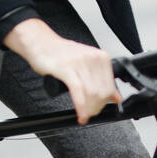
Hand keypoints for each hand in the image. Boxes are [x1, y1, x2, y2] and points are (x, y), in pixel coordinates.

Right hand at [4, 18, 120, 123]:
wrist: (40, 42)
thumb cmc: (61, 54)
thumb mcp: (86, 64)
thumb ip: (101, 79)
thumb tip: (115, 96)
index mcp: (101, 57)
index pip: (110, 87)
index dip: (106, 102)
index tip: (99, 108)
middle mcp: (92, 58)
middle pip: (102, 92)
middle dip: (97, 107)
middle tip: (90, 113)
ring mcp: (79, 63)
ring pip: (92, 94)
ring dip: (89, 109)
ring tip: (84, 114)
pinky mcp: (66, 68)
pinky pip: (78, 92)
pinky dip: (81, 107)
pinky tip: (81, 115)